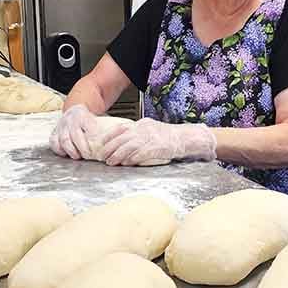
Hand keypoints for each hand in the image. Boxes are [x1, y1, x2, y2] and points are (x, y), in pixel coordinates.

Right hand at [49, 104, 98, 159]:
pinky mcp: (54, 132)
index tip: (99, 145)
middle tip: (88, 156)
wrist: (72, 112)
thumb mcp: (94, 119)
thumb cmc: (86, 120)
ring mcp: (61, 126)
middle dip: (83, 148)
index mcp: (82, 115)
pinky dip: (59, 150)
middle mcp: (71, 120)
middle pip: (76, 135)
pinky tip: (66, 154)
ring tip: (77, 156)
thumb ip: (100, 129)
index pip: (88, 124)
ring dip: (71, 151)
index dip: (93, 135)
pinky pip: (54, 142)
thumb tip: (108, 142)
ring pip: (64, 140)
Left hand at [101, 118, 216, 166]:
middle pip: (122, 138)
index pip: (120, 128)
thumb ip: (138, 133)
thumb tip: (124, 142)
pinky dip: (132, 159)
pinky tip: (126, 163)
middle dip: (110, 148)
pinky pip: (141, 153)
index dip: (109, 137)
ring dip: (118, 155)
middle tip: (103, 157)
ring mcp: (150, 138)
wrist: (186, 138)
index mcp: (141, 124)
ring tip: (111, 162)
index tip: (101, 144)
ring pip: (129, 146)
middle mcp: (144, 129)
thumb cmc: (169, 136)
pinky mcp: (157, 147)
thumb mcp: (151, 129)